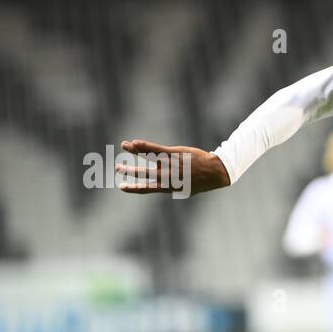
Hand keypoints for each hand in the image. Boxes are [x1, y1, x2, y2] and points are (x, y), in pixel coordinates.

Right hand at [115, 139, 230, 196]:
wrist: (215, 172)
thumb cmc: (201, 180)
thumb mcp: (186, 188)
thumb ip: (172, 186)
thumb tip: (160, 186)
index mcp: (169, 187)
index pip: (147, 189)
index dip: (133, 188)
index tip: (121, 187)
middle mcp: (168, 176)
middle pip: (144, 173)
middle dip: (129, 171)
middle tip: (117, 168)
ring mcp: (171, 164)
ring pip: (148, 158)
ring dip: (134, 151)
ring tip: (123, 145)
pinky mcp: (175, 153)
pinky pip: (157, 149)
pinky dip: (145, 146)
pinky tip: (134, 143)